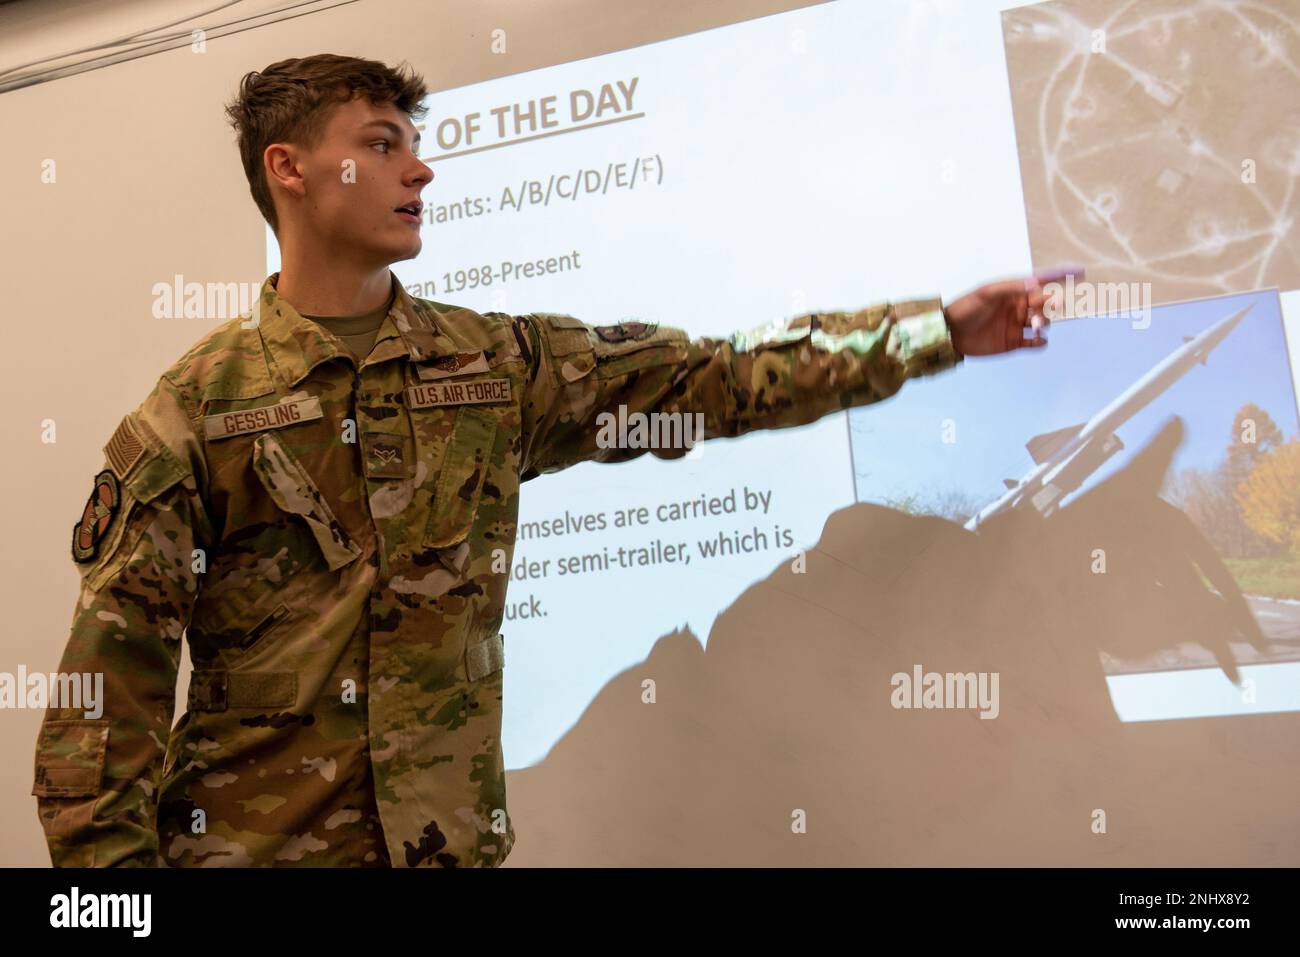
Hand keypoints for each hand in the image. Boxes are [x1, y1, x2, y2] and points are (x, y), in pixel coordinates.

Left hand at [942, 267, 1083, 356]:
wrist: (950, 334)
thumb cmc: (966, 308)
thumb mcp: (986, 293)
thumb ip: (1011, 287)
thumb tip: (1036, 283)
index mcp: (1014, 291)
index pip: (1041, 281)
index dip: (1060, 275)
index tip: (1080, 272)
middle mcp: (1019, 306)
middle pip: (1046, 303)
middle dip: (1054, 303)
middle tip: (1054, 305)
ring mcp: (1017, 325)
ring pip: (1044, 322)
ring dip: (1045, 323)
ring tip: (1037, 326)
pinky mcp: (1014, 342)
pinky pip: (1036, 343)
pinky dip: (1041, 342)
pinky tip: (1038, 340)